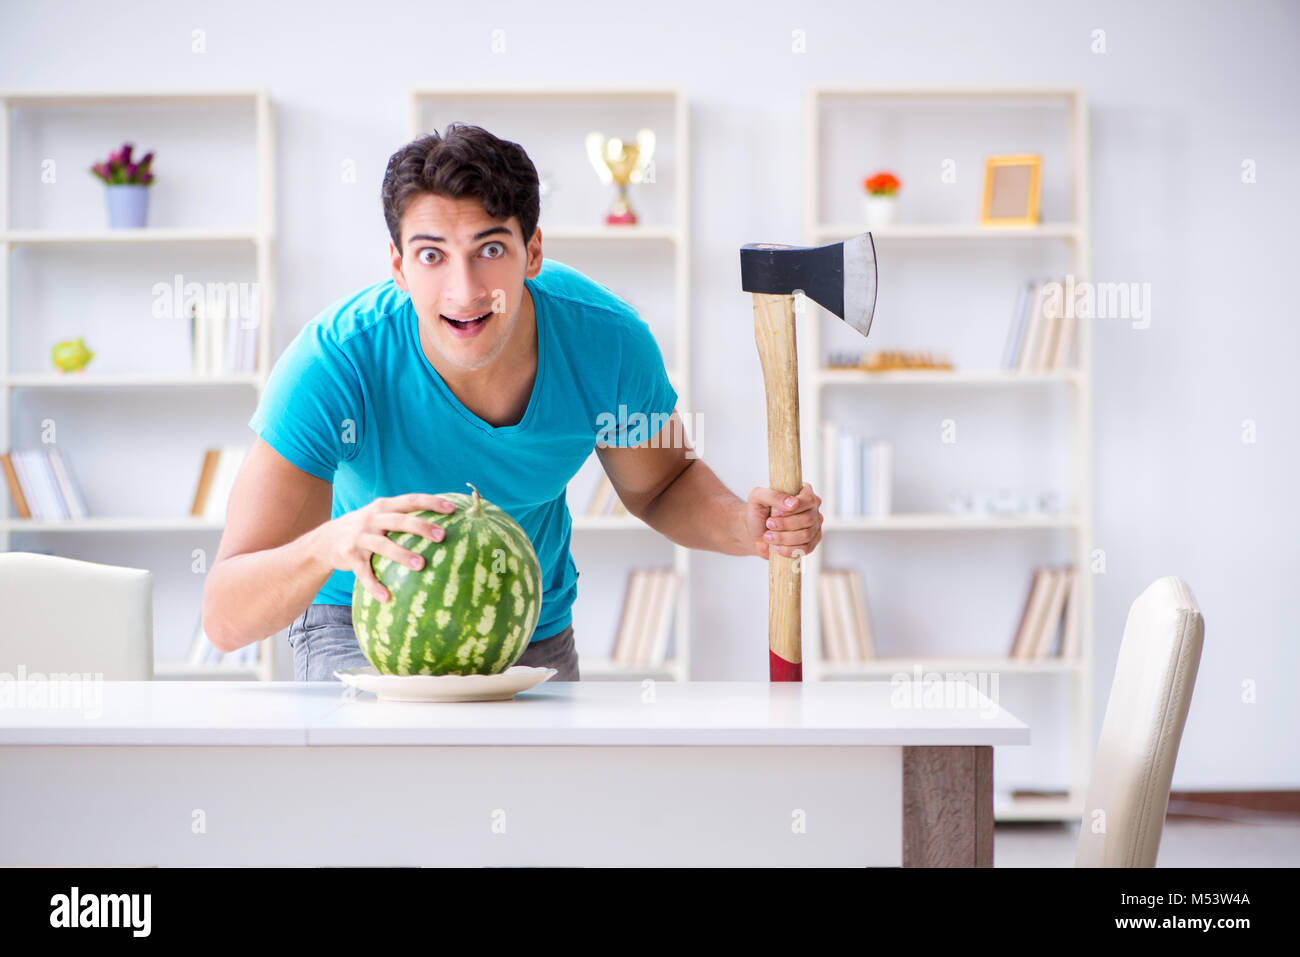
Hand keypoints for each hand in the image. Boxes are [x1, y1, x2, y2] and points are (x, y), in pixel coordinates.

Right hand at [314, 493, 456, 602]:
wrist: (325, 540)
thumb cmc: (366, 528)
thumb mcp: (380, 515)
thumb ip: (404, 516)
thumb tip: (442, 523)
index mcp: (383, 507)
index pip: (410, 500)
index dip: (431, 503)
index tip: (452, 509)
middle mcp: (371, 519)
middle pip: (399, 521)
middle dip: (421, 527)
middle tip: (442, 536)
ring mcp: (359, 538)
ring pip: (383, 546)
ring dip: (402, 555)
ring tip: (422, 565)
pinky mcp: (349, 557)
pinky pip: (363, 573)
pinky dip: (374, 586)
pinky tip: (387, 598)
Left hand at [743, 482, 822, 560]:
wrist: (754, 532)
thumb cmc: (758, 512)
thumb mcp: (758, 497)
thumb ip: (773, 495)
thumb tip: (793, 503)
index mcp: (803, 492)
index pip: (809, 499)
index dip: (794, 508)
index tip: (777, 512)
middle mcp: (812, 508)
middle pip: (808, 519)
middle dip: (785, 524)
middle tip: (769, 524)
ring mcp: (814, 526)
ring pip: (806, 535)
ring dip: (784, 538)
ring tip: (768, 536)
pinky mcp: (811, 543)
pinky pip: (806, 549)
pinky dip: (788, 550)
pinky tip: (776, 547)